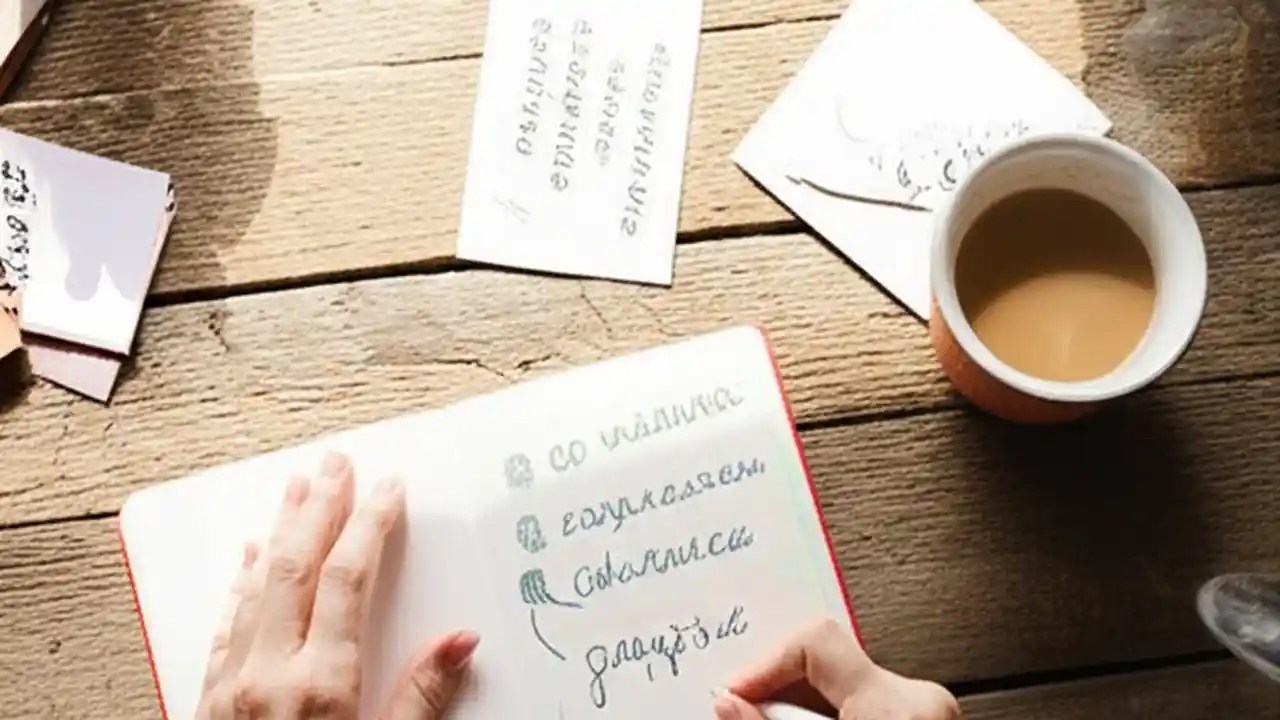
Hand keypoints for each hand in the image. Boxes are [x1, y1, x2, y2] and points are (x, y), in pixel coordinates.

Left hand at [197, 452, 478, 718]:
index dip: (369, 525)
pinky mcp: (207, 702)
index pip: (347, 579)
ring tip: (297, 489)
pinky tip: (249, 560)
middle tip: (336, 464)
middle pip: (296, 568)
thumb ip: (422, 697)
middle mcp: (271, 674)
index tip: (388, 491)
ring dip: (280, 532)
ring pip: (256, 587)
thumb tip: (460, 642)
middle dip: (319, 508)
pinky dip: (241, 586)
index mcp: (323, 684)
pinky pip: (225, 627)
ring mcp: (232, 685)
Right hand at [716, 618, 959, 719]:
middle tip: (754, 716)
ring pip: (843, 686)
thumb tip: (728, 703)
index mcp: (895, 707)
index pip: (815, 641)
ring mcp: (931, 711)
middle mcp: (920, 700)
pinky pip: (867, 703)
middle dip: (783, 691)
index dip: (765, 663)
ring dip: (807, 706)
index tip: (737, 693)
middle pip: (825, 663)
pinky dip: (835, 715)